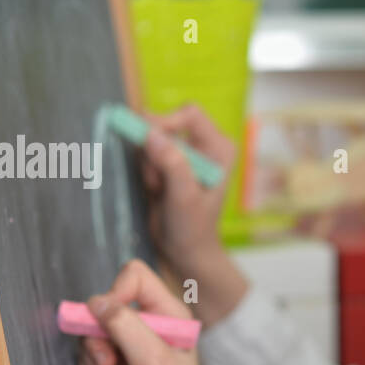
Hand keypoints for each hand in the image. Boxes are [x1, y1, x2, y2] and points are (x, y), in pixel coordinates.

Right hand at [77, 258, 238, 364]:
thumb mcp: (151, 358)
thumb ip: (123, 325)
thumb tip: (94, 301)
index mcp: (169, 314)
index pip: (133, 277)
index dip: (114, 293)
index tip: (109, 322)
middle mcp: (150, 327)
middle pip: (104, 307)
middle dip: (99, 338)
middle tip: (111, 364)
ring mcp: (131, 348)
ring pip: (91, 336)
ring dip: (96, 363)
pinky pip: (88, 359)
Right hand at [140, 103, 233, 277]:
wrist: (185, 250)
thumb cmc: (192, 227)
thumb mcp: (184, 196)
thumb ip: (172, 164)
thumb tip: (151, 134)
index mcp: (220, 146)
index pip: (189, 115)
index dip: (166, 123)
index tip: (149, 143)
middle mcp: (204, 144)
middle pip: (166, 123)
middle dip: (154, 151)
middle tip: (157, 180)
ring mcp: (184, 151)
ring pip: (151, 138)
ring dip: (148, 164)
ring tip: (160, 189)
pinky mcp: (167, 161)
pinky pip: (144, 152)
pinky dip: (145, 171)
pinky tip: (156, 191)